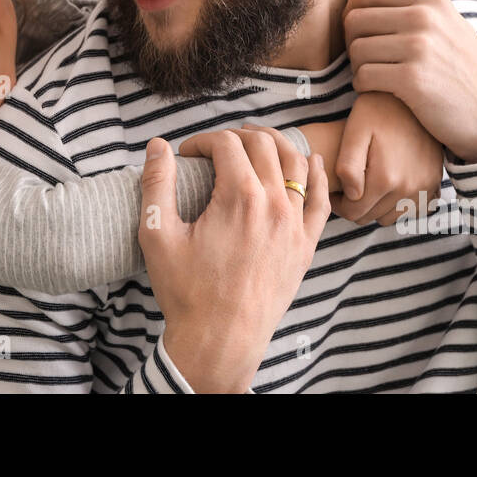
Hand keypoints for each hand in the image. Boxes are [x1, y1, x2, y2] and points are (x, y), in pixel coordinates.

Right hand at [139, 125, 329, 392]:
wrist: (221, 341)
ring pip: (296, 162)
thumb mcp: (158, 236)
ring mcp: (295, 225)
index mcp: (239, 198)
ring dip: (276, 144)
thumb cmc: (187, 292)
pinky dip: (317, 175)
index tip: (188, 154)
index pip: (226, 143)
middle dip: (237, 135)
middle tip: (217, 147)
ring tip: (256, 143)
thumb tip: (157, 145)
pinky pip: (321, 200)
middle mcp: (274, 204)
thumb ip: (156, 184)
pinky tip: (311, 163)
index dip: (202, 140)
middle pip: (263, 144)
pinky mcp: (305, 246)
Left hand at [331, 91, 442, 225]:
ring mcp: (424, 187)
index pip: (354, 212)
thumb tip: (352, 195)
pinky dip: (397, 203)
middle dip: (355, 205)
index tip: (334, 190)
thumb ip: (348, 165)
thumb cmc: (378, 110)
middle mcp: (408, 188)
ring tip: (366, 183)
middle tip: (347, 186)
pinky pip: (411, 209)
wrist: (413, 96)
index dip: (339, 204)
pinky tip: (388, 183)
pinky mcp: (434, 183)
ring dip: (376, 206)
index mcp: (386, 178)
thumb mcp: (355, 130)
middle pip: (371, 216)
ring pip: (390, 216)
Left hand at [343, 0, 476, 162]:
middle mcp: (425, 17)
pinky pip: (363, 77)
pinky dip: (362, 86)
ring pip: (356, 50)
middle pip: (354, 20)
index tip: (361, 33)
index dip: (352, 13)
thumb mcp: (448, 17)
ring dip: (357, 67)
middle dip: (352, 41)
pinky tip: (377, 90)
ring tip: (373, 74)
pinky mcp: (412, 80)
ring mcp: (419, 47)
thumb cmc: (463, 64)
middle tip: (365, 58)